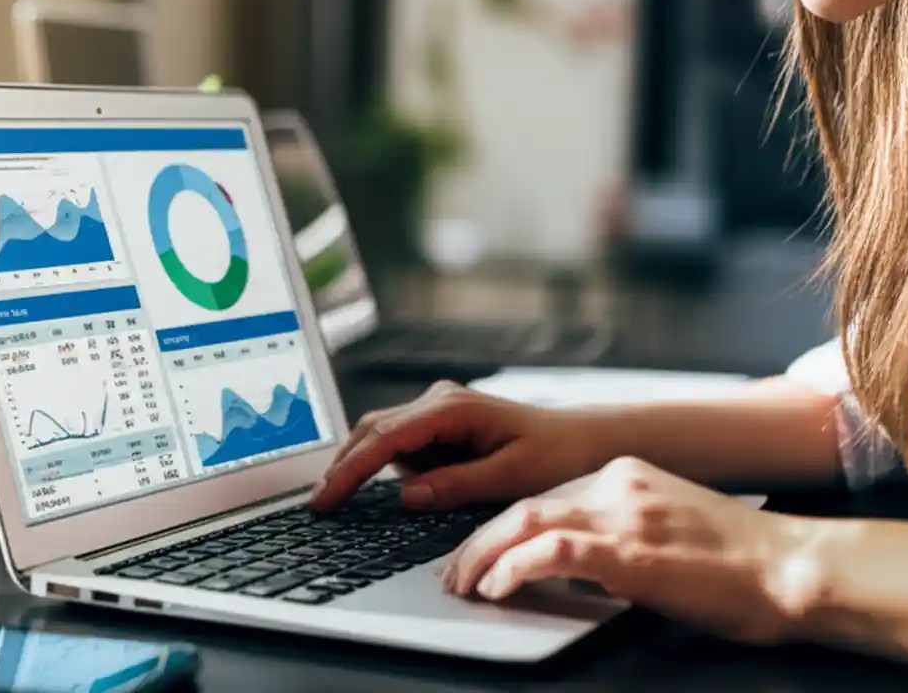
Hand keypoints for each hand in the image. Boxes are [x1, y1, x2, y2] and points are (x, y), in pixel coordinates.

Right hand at [310, 381, 615, 510]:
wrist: (587, 440)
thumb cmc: (558, 455)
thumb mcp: (511, 478)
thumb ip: (456, 485)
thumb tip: (406, 495)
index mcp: (452, 408)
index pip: (384, 439)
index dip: (349, 471)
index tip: (325, 499)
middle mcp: (439, 402)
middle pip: (371, 431)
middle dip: (343, 467)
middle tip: (319, 506)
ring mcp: (439, 411)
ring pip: (382, 437)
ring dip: (367, 467)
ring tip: (348, 500)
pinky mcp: (442, 425)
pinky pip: (404, 446)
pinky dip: (391, 467)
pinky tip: (392, 490)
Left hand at [445, 456, 814, 643]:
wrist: (792, 568)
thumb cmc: (742, 564)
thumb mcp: (669, 533)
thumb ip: (620, 535)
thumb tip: (573, 565)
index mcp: (628, 475)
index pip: (545, 498)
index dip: (503, 529)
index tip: (480, 553)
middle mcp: (618, 484)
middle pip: (523, 505)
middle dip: (479, 541)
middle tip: (455, 573)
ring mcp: (622, 514)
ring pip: (524, 522)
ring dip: (482, 556)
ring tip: (464, 585)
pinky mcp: (628, 550)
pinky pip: (549, 551)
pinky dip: (514, 568)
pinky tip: (499, 588)